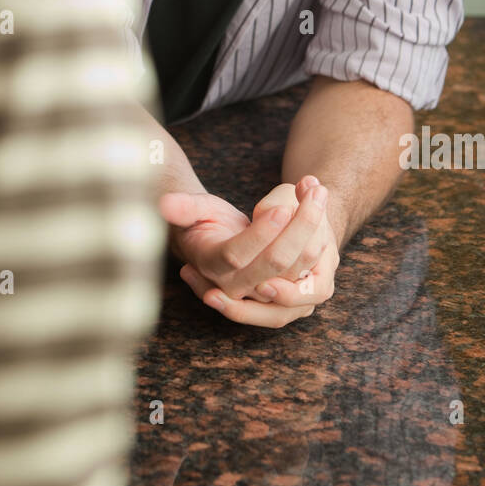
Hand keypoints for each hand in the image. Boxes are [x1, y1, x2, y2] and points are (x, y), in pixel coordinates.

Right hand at [160, 177, 340, 327]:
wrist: (224, 247)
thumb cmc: (207, 223)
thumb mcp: (195, 211)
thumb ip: (183, 208)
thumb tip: (164, 203)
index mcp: (211, 264)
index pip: (237, 254)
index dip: (260, 233)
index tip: (281, 206)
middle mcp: (236, 285)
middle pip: (274, 262)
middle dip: (300, 224)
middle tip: (315, 190)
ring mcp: (261, 294)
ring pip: (297, 269)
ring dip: (314, 228)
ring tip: (318, 191)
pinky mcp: (283, 295)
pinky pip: (308, 277)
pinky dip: (319, 243)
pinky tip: (320, 211)